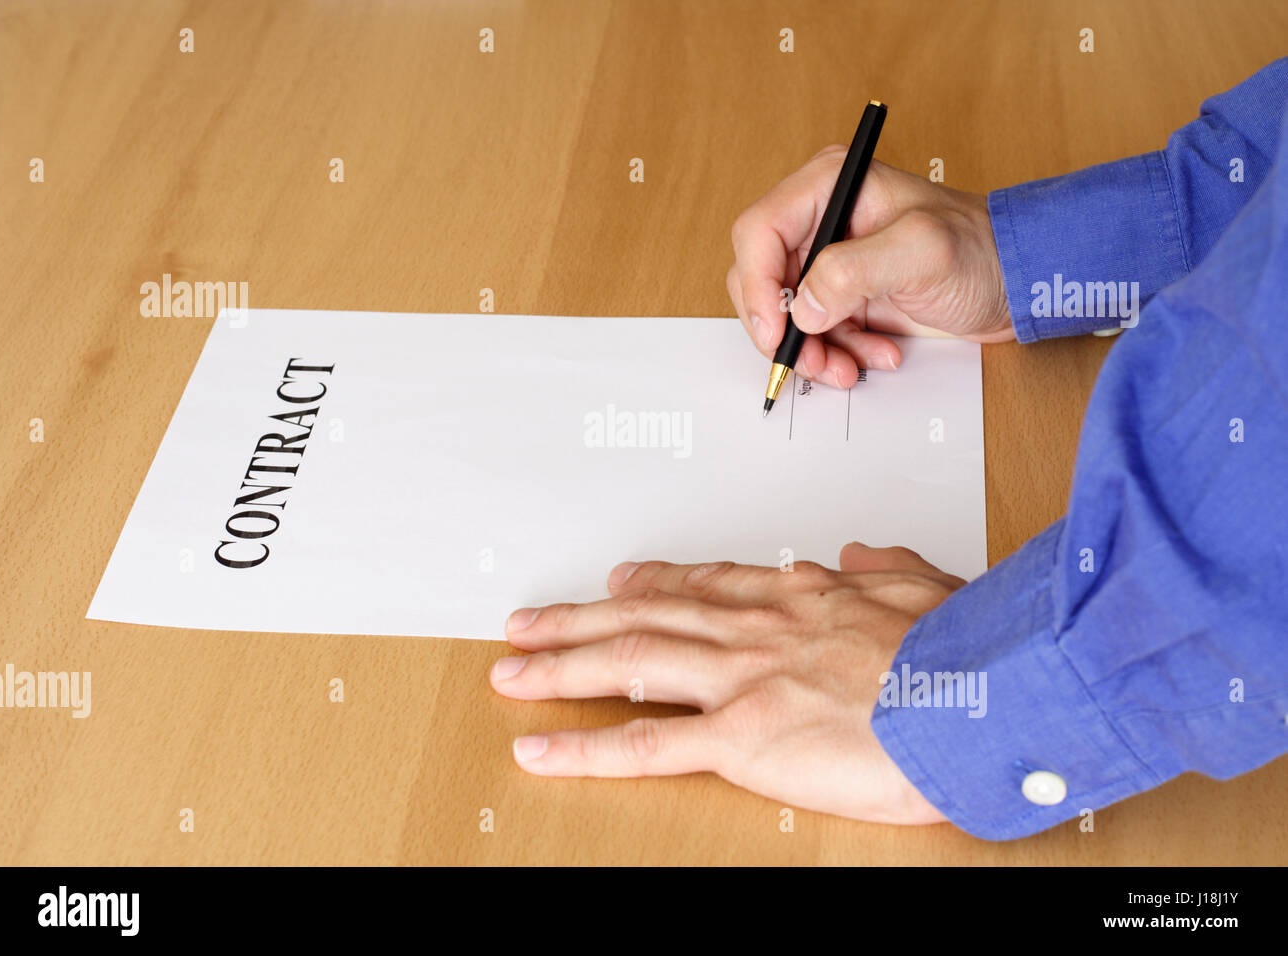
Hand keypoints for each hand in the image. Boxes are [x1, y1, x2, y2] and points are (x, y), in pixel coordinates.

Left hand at [490, 543, 964, 825]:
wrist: (984, 693)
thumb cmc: (966, 648)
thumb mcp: (926, 586)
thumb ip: (882, 566)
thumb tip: (858, 550)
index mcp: (798, 594)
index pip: (705, 585)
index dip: (653, 584)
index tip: (618, 582)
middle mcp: (754, 626)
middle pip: (643, 617)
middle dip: (576, 620)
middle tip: (527, 621)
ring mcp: (740, 678)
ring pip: (626, 663)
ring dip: (559, 667)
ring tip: (511, 670)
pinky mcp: (741, 736)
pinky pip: (644, 744)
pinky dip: (583, 748)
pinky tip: (540, 749)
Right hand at [726, 152, 1013, 388]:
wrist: (1017, 284)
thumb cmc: (982, 252)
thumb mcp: (922, 253)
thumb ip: (855, 271)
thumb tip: (803, 307)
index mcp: (828, 186)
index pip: (757, 233)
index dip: (757, 286)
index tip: (777, 331)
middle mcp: (819, 219)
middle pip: (760, 279)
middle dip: (783, 328)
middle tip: (812, 360)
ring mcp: (828, 259)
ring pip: (782, 315)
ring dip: (812, 351)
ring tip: (849, 368)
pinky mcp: (841, 295)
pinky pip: (812, 334)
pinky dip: (836, 355)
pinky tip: (875, 356)